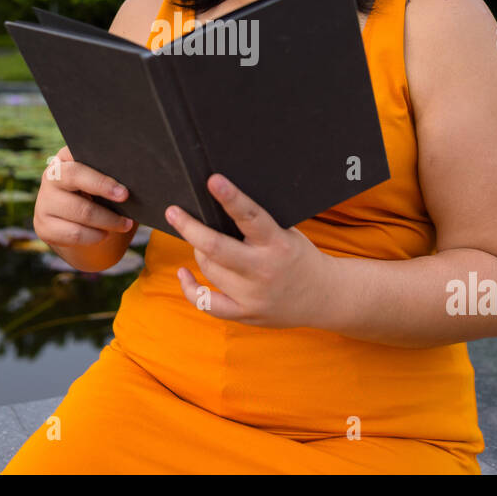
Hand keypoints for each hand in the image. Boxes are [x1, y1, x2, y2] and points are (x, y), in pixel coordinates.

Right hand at [33, 145, 134, 246]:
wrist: (83, 232)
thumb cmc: (103, 200)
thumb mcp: (107, 184)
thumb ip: (115, 175)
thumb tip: (136, 177)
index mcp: (66, 158)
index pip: (78, 154)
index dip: (100, 171)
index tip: (123, 188)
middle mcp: (50, 176)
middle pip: (74, 176)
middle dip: (103, 187)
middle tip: (126, 198)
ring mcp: (44, 202)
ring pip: (80, 210)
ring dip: (107, 220)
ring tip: (124, 224)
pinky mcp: (44, 227)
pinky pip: (74, 233)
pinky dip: (95, 236)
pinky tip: (105, 234)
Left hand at [167, 173, 331, 329]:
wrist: (324, 297)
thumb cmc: (298, 256)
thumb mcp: (287, 233)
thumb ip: (258, 224)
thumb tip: (216, 205)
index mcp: (277, 243)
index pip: (251, 216)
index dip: (230, 198)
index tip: (213, 181)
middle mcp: (263, 270)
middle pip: (216, 248)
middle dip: (190, 228)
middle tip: (173, 211)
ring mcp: (252, 295)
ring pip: (209, 269)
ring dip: (199, 251)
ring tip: (201, 242)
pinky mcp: (245, 314)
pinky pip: (206, 303)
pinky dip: (190, 288)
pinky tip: (184, 274)